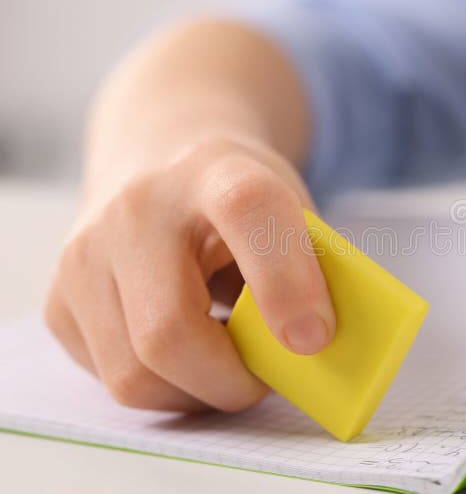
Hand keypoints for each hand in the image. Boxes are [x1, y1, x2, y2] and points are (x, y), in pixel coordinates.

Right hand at [44, 137, 335, 411]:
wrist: (159, 164)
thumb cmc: (238, 200)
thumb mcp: (289, 211)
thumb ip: (312, 270)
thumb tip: (315, 353)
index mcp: (214, 171)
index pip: (247, 210)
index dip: (285, 283)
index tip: (314, 338)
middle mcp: (137, 208)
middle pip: (169, 329)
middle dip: (231, 381)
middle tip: (265, 380)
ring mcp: (84, 255)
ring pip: (135, 375)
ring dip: (196, 391)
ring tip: (228, 367)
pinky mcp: (59, 303)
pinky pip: (113, 379)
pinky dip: (164, 385)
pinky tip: (188, 350)